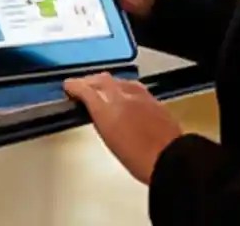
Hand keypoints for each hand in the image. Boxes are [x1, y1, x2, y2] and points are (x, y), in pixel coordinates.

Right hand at [64, 72, 182, 184]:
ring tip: (103, 90)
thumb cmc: (141, 159)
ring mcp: (141, 97)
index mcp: (107, 111)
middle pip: (102, 79)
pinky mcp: (154, 100)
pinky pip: (134, 87)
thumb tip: (96, 113)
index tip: (69, 87)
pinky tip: (125, 95)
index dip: (74, 86)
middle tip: (82, 86)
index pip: (85, 89)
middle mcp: (123, 98)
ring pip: (119, 81)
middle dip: (89, 81)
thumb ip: (100, 121)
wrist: (170, 160)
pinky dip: (124, 88)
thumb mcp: (110, 142)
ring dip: (108, 83)